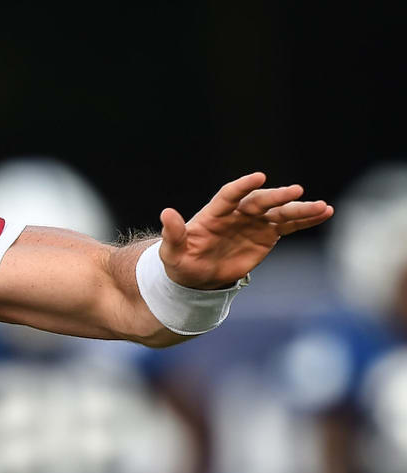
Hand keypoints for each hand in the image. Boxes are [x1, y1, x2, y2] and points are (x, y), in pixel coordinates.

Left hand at [158, 173, 333, 288]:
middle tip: (295, 191)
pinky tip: (325, 212)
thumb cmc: (182, 262)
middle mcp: (237, 213)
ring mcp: (255, 222)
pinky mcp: (268, 234)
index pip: (229, 195)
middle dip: (276, 197)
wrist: (198, 276)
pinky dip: (306, 219)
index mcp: (214, 213)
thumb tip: (166, 213)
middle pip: (259, 201)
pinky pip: (289, 225)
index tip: (258, 177)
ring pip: (279, 212)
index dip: (242, 186)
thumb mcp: (172, 253)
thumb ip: (173, 234)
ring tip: (322, 207)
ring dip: (300, 208)